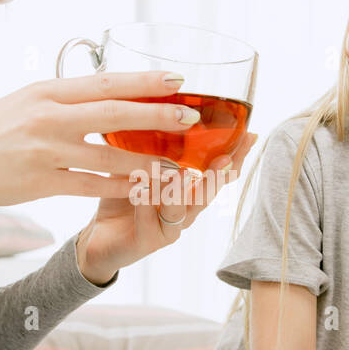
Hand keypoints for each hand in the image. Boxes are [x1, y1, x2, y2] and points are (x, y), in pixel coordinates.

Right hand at [0, 70, 203, 225]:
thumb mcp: (25, 103)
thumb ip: (63, 100)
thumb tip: (106, 92)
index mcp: (46, 92)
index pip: (104, 82)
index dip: (143, 81)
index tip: (177, 79)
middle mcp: (47, 117)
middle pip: (113, 113)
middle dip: (156, 114)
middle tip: (190, 116)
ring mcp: (44, 151)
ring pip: (108, 157)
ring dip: (147, 161)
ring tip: (178, 164)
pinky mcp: (40, 183)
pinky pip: (90, 186)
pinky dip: (119, 188)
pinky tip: (143, 189)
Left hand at [75, 130, 259, 284]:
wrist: (100, 238)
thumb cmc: (123, 199)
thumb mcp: (138, 166)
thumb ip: (153, 146)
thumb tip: (161, 108)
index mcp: (188, 192)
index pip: (216, 173)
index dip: (235, 157)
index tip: (248, 136)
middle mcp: (184, 211)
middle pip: (208, 193)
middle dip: (218, 175)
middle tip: (227, 157)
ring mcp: (168, 228)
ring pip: (181, 210)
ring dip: (181, 191)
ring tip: (182, 174)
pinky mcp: (147, 241)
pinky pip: (149, 223)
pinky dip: (146, 206)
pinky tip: (143, 191)